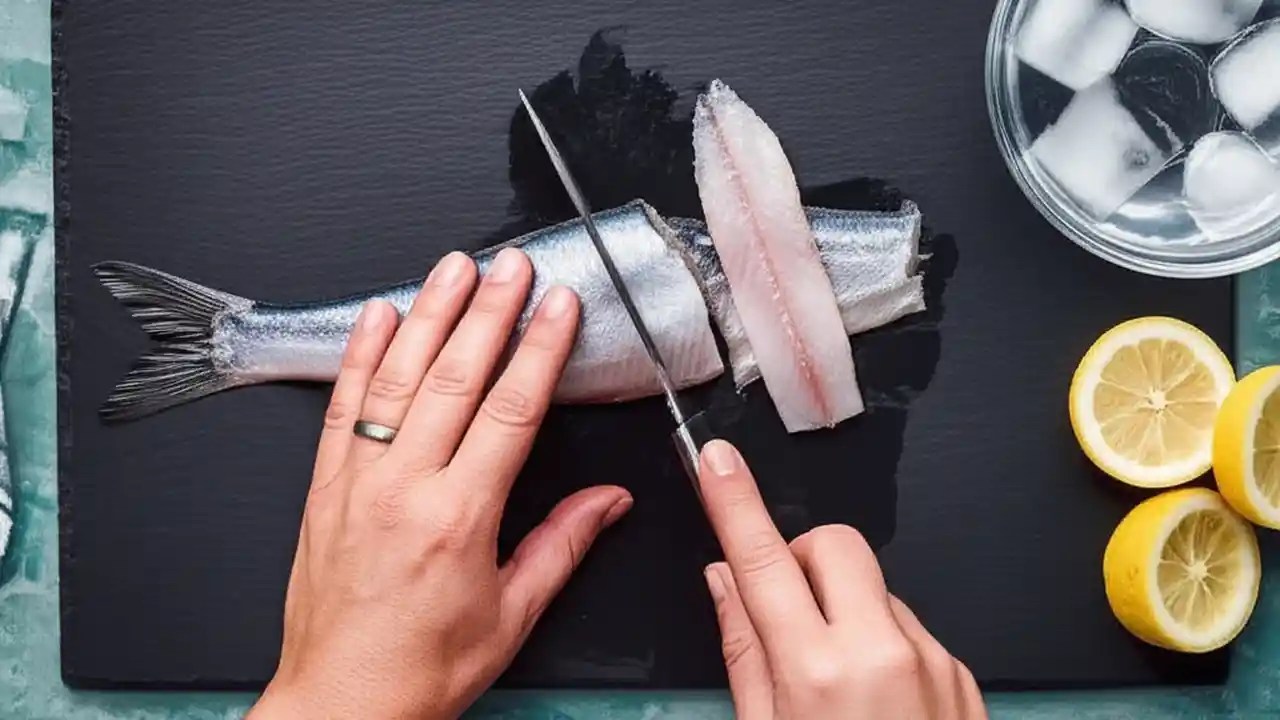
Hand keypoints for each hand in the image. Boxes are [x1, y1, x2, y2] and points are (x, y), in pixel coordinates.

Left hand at [248, 248, 632, 719]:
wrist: (341, 703)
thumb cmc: (422, 668)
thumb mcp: (512, 614)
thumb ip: (562, 543)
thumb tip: (609, 500)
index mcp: (459, 518)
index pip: (510, 410)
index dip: (540, 349)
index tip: (559, 306)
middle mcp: (404, 489)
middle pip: (454, 377)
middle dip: (489, 311)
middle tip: (512, 266)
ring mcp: (357, 481)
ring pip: (397, 378)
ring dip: (428, 314)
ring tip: (452, 268)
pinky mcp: (324, 486)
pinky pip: (343, 406)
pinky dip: (360, 354)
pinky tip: (376, 315)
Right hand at [697, 440, 984, 719]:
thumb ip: (745, 654)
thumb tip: (725, 581)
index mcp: (818, 674)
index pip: (764, 562)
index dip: (733, 503)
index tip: (714, 460)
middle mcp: (882, 653)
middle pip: (835, 544)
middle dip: (801, 557)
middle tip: (785, 609)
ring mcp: (933, 661)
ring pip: (873, 588)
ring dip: (843, 609)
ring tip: (836, 687)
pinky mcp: (963, 675)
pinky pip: (909, 627)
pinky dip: (882, 643)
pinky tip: (876, 706)